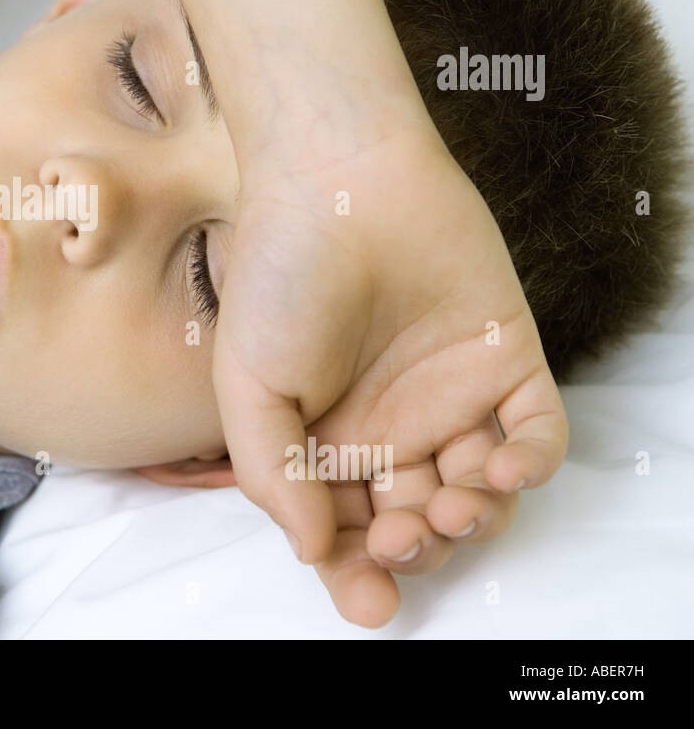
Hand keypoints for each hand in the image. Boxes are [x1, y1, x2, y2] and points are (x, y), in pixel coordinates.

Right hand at [212, 100, 568, 626]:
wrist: (338, 179)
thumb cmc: (280, 274)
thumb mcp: (246, 384)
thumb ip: (272, 473)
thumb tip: (315, 551)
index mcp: (325, 440)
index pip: (348, 529)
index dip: (357, 573)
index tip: (369, 603)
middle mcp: (391, 426)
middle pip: (417, 520)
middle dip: (416, 547)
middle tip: (406, 536)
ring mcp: (450, 395)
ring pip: (479, 492)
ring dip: (473, 518)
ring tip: (452, 504)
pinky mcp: (506, 359)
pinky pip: (536, 434)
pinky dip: (530, 465)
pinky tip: (501, 467)